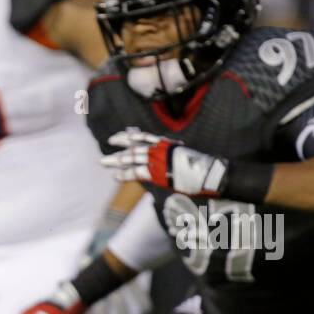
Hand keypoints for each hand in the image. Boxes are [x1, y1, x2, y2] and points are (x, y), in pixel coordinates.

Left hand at [102, 129, 228, 197]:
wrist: (210, 172)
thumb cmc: (200, 168)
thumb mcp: (183, 158)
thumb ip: (171, 157)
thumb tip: (164, 162)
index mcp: (166, 144)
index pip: (143, 137)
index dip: (128, 136)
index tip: (116, 137)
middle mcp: (160, 149)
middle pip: (134, 147)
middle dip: (118, 149)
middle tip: (105, 152)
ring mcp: (158, 160)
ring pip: (132, 157)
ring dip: (116, 160)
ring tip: (104, 162)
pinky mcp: (158, 172)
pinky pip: (137, 172)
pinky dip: (125, 174)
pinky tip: (115, 176)